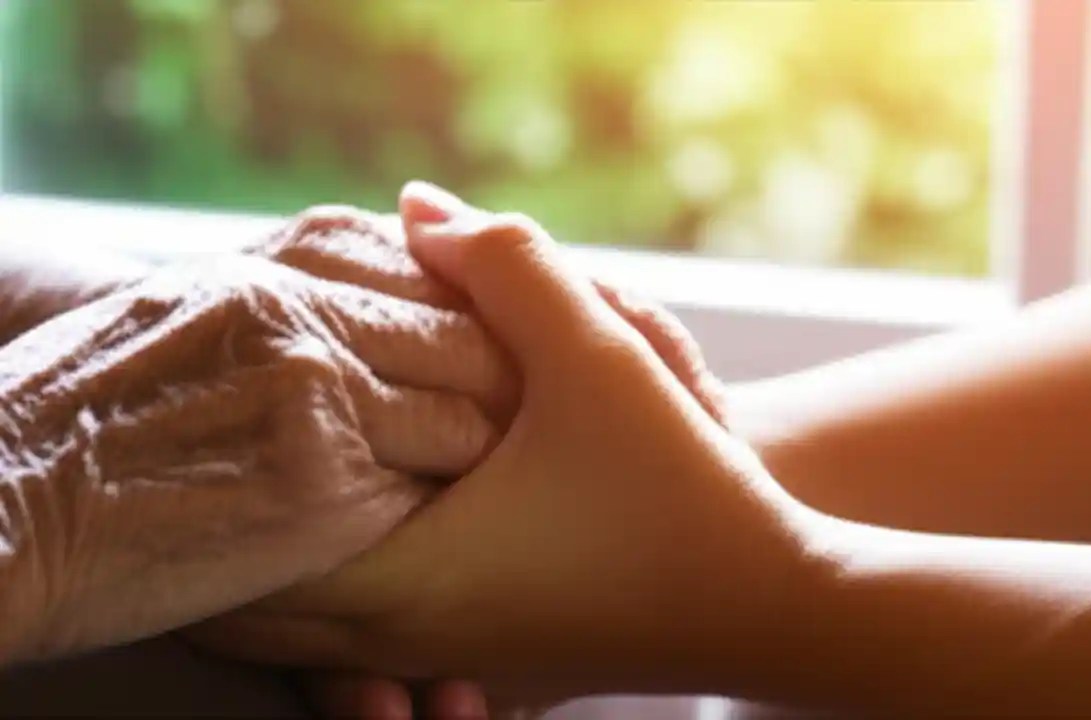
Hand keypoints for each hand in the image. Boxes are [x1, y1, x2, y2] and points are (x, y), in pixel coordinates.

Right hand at [0, 253, 513, 662]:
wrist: (8, 502)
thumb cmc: (87, 411)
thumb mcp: (189, 307)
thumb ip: (288, 286)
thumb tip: (378, 269)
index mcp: (280, 262)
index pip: (435, 268)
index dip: (481, 313)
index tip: (502, 348)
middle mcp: (311, 314)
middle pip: (474, 333)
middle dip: (510, 377)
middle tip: (533, 419)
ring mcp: (325, 396)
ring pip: (472, 414)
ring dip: (489, 448)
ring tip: (501, 478)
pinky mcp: (325, 487)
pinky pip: (433, 492)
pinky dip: (445, 510)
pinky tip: (440, 529)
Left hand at [194, 184, 805, 701]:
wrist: (772, 598)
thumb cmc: (683, 483)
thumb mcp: (600, 350)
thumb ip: (504, 264)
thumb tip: (417, 205)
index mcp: (413, 573)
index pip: (247, 551)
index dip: (206, 492)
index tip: (192, 436)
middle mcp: (414, 637)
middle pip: (256, 616)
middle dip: (215, 549)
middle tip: (196, 477)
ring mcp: (452, 664)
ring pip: (309, 650)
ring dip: (271, 589)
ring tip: (249, 521)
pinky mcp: (491, 669)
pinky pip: (373, 664)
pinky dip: (333, 627)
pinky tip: (346, 572)